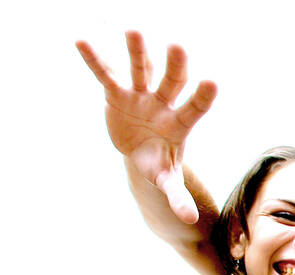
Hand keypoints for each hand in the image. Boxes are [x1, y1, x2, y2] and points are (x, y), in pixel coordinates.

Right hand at [76, 31, 215, 223]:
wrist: (140, 151)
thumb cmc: (159, 163)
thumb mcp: (167, 180)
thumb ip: (178, 196)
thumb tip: (189, 221)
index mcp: (180, 125)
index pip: (194, 110)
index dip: (202, 98)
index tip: (213, 83)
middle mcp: (163, 104)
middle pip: (172, 83)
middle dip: (175, 67)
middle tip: (178, 47)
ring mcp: (140, 96)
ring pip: (142, 70)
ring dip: (137, 52)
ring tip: (133, 31)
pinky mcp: (117, 93)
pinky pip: (106, 74)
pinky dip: (95, 60)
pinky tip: (81, 42)